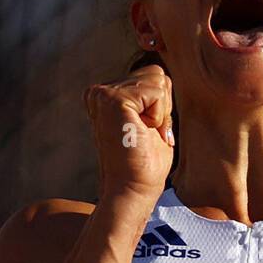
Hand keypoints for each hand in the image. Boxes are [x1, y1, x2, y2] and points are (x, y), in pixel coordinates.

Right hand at [83, 65, 175, 202]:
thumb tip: (162, 74)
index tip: (147, 132)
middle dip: (163, 106)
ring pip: (158, 80)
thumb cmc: (146, 162)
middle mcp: (99, 91)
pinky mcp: (112, 99)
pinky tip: (142, 132)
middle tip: (147, 134)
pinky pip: (157, 91)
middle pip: (156, 74)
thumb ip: (153, 96)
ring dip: (161, 112)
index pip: (152, 76)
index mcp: (106, 95)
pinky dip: (159, 115)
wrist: (133, 189)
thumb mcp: (152, 120)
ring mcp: (103, 94)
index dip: (161, 106)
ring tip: (143, 134)